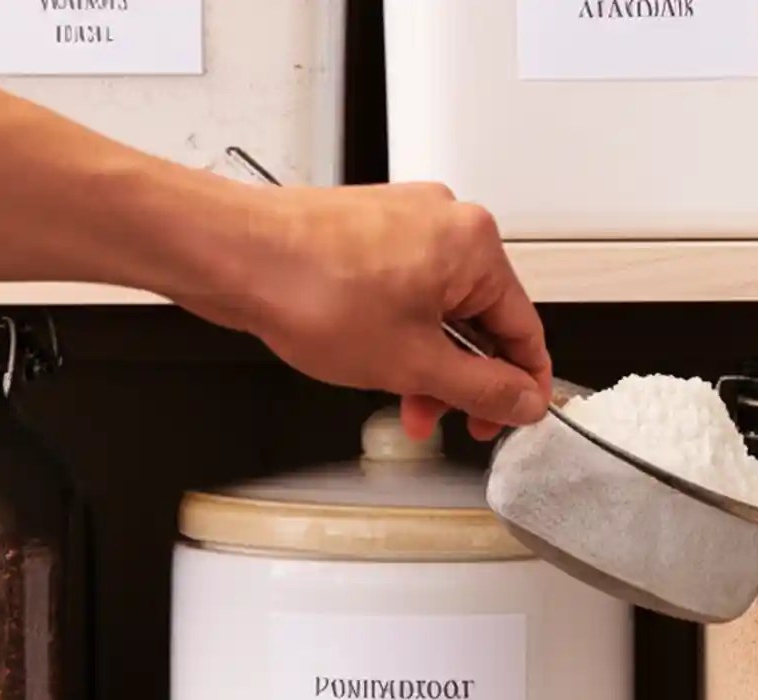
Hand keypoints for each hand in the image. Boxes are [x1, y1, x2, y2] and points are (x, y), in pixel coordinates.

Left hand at [182, 182, 551, 440]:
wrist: (232, 256)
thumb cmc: (310, 288)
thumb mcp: (414, 364)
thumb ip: (483, 390)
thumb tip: (523, 399)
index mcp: (475, 244)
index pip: (525, 328)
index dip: (521, 385)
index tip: (513, 416)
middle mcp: (447, 222)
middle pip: (481, 319)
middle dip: (461, 379)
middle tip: (446, 418)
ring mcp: (406, 221)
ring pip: (440, 309)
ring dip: (427, 362)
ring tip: (401, 398)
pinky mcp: (371, 230)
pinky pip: (407, 290)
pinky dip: (400, 332)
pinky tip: (376, 360)